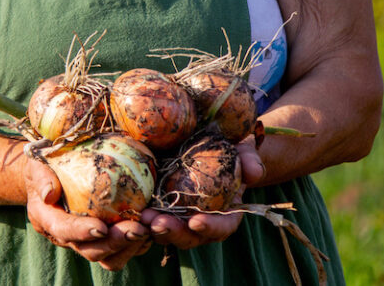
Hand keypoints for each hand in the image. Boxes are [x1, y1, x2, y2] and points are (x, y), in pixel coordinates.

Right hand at [24, 158, 151, 270]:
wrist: (49, 173)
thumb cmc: (44, 165)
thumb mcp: (37, 164)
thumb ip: (41, 176)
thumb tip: (49, 192)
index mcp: (47, 218)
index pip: (63, 230)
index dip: (81, 232)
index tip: (100, 228)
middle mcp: (66, 236)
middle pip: (90, 250)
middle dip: (115, 242)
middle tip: (137, 229)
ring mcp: (86, 240)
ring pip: (108, 257)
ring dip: (130, 246)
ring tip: (148, 229)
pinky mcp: (103, 238)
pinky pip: (122, 250)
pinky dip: (139, 243)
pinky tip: (153, 227)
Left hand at [140, 137, 264, 248]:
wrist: (211, 146)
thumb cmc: (233, 150)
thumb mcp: (245, 152)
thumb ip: (251, 161)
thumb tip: (253, 171)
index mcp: (227, 214)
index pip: (222, 227)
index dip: (211, 228)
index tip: (197, 221)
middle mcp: (203, 221)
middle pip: (189, 236)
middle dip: (174, 232)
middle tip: (159, 223)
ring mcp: (180, 216)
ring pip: (167, 231)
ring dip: (153, 227)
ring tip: (141, 216)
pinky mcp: (162, 207)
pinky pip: (152, 217)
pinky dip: (142, 216)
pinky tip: (130, 208)